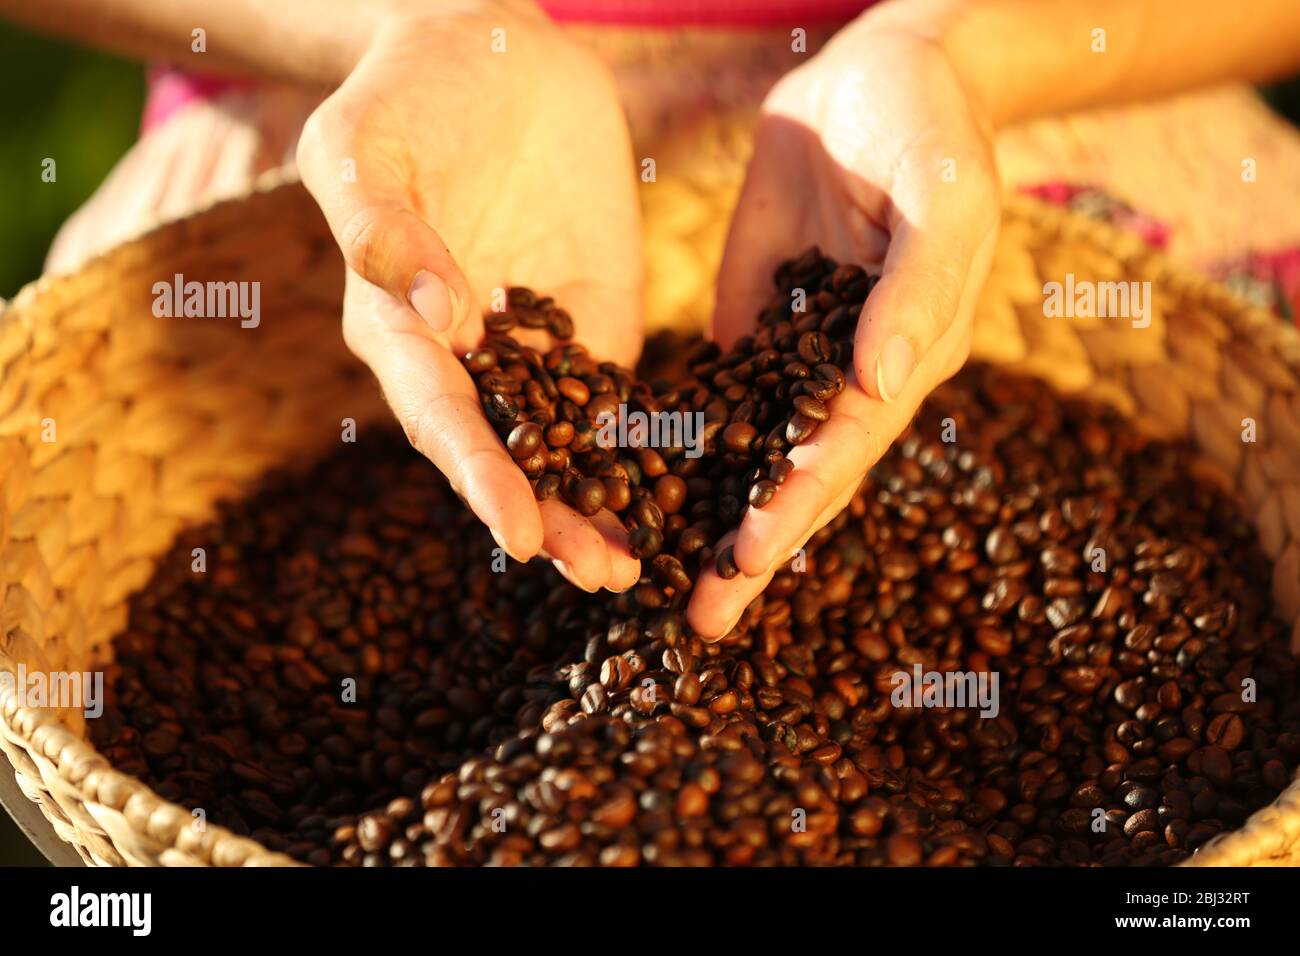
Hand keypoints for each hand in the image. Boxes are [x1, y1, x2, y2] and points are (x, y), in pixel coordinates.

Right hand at [297, 1, 642, 592]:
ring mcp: (534, 351)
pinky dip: (642, 450)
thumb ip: (380, 225)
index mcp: (396, 329)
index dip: (478, 476)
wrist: (492, 57)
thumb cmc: (404, 94)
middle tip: (602, 573)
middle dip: (551, 518)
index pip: (440, 415)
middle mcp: (465, 360)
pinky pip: (617, 400)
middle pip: (505, 456)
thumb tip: (435, 316)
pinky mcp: (593, 330)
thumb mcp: (362, 145)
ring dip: (598, 505)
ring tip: (640, 564)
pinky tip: (680, 491)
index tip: (519, 533)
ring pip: (565, 446)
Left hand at [687, 21, 999, 637]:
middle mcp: (852, 376)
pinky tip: (646, 497)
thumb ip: (919, 285)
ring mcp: (798, 360)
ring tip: (672, 588)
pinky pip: (719, 401)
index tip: (752, 551)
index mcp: (909, 355)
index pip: (849, 443)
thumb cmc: (926, 125)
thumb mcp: (943, 192)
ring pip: (754, 455)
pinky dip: (687, 453)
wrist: (875, 81)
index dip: (802, 499)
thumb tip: (883, 382)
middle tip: (703, 618)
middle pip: (800, 475)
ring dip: (715, 521)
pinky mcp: (755, 333)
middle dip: (754, 547)